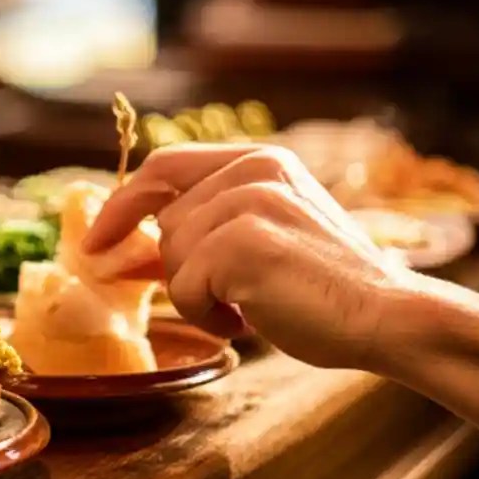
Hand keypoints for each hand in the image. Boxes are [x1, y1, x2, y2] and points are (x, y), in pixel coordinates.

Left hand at [87, 142, 415, 369]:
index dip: (122, 204)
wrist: (385, 317)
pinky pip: (186, 288)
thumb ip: (205, 227)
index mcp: (260, 160)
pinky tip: (251, 319)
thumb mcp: (259, 238)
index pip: (163, 167)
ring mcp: (248, 203)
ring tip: (251, 306)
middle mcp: (253, 170)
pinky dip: (209, 315)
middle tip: (227, 298)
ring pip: (172, 258)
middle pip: (165, 224)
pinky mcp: (243, 243)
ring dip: (200, 296)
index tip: (94, 241)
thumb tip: (125, 246)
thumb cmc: (321, 289)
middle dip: (180, 271)